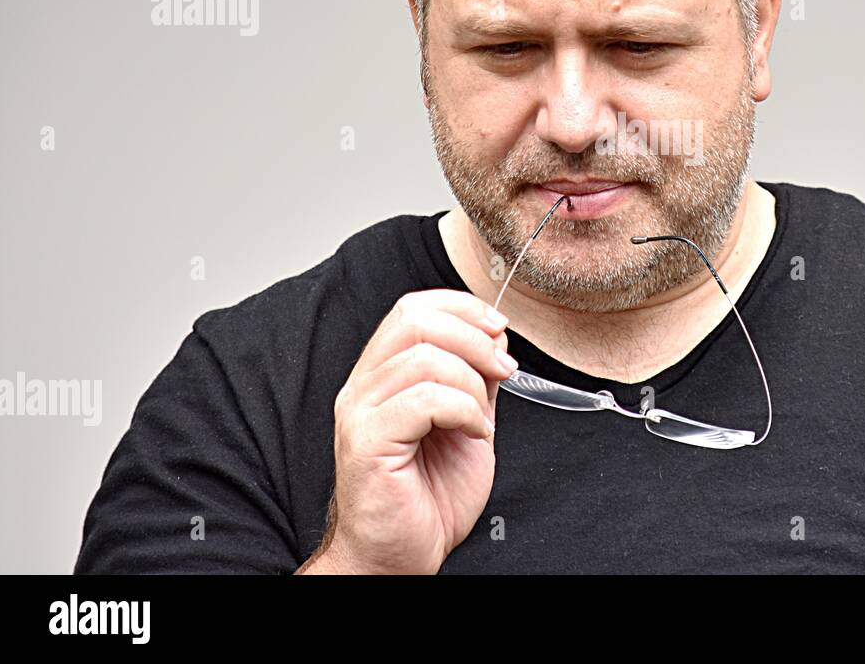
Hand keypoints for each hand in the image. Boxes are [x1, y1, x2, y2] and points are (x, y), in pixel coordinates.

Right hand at [297, 290, 516, 573]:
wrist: (401, 556)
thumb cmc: (428, 498)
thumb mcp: (467, 422)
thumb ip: (475, 380)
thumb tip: (494, 340)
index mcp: (382, 376)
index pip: (413, 309)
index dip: (462, 308)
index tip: (498, 328)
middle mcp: (363, 388)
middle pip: (415, 320)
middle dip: (473, 337)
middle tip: (503, 368)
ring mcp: (360, 413)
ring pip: (424, 358)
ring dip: (473, 383)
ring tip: (483, 419)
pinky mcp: (368, 442)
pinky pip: (424, 399)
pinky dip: (465, 410)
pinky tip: (474, 433)